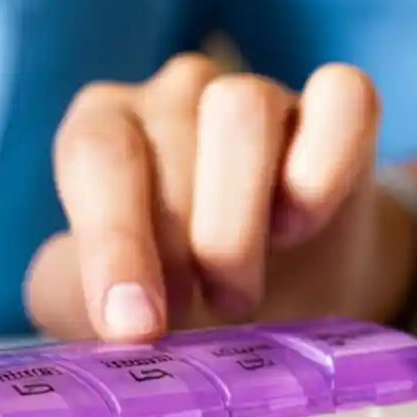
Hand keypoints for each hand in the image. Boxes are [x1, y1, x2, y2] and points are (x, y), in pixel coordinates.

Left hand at [26, 53, 416, 340]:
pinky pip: (343, 99)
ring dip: (238, 220)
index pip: (96, 155)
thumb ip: (72, 302)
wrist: (281, 301)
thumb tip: (96, 315)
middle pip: (171, 137)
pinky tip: (300, 227)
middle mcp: (173, 95)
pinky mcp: (341, 105)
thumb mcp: (103, 308)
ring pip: (243, 110)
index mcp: (102, 128)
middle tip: (188, 315)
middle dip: (177, 244)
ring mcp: (259, 91)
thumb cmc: (174, 297)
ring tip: (234, 293)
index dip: (114, 242)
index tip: (132, 325)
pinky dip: (324, 168)